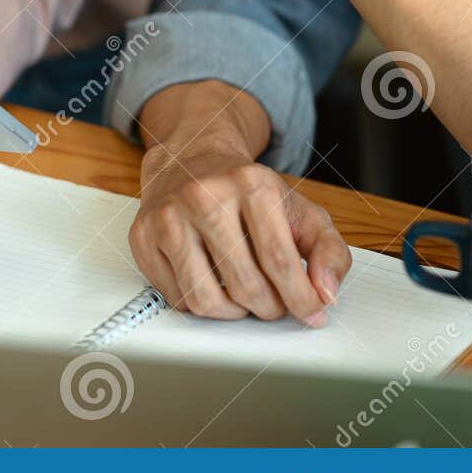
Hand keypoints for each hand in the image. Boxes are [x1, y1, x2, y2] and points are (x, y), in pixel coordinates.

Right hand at [131, 137, 350, 324]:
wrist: (189, 160)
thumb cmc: (247, 192)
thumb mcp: (300, 211)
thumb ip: (328, 251)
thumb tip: (326, 294)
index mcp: (251, 184)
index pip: (279, 260)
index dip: (300, 298)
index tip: (311, 313)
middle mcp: (205, 195)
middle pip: (245, 284)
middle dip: (268, 307)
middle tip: (274, 304)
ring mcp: (168, 216)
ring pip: (206, 299)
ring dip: (234, 312)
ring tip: (244, 297)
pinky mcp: (142, 237)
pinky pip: (177, 298)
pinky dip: (202, 304)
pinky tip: (213, 283)